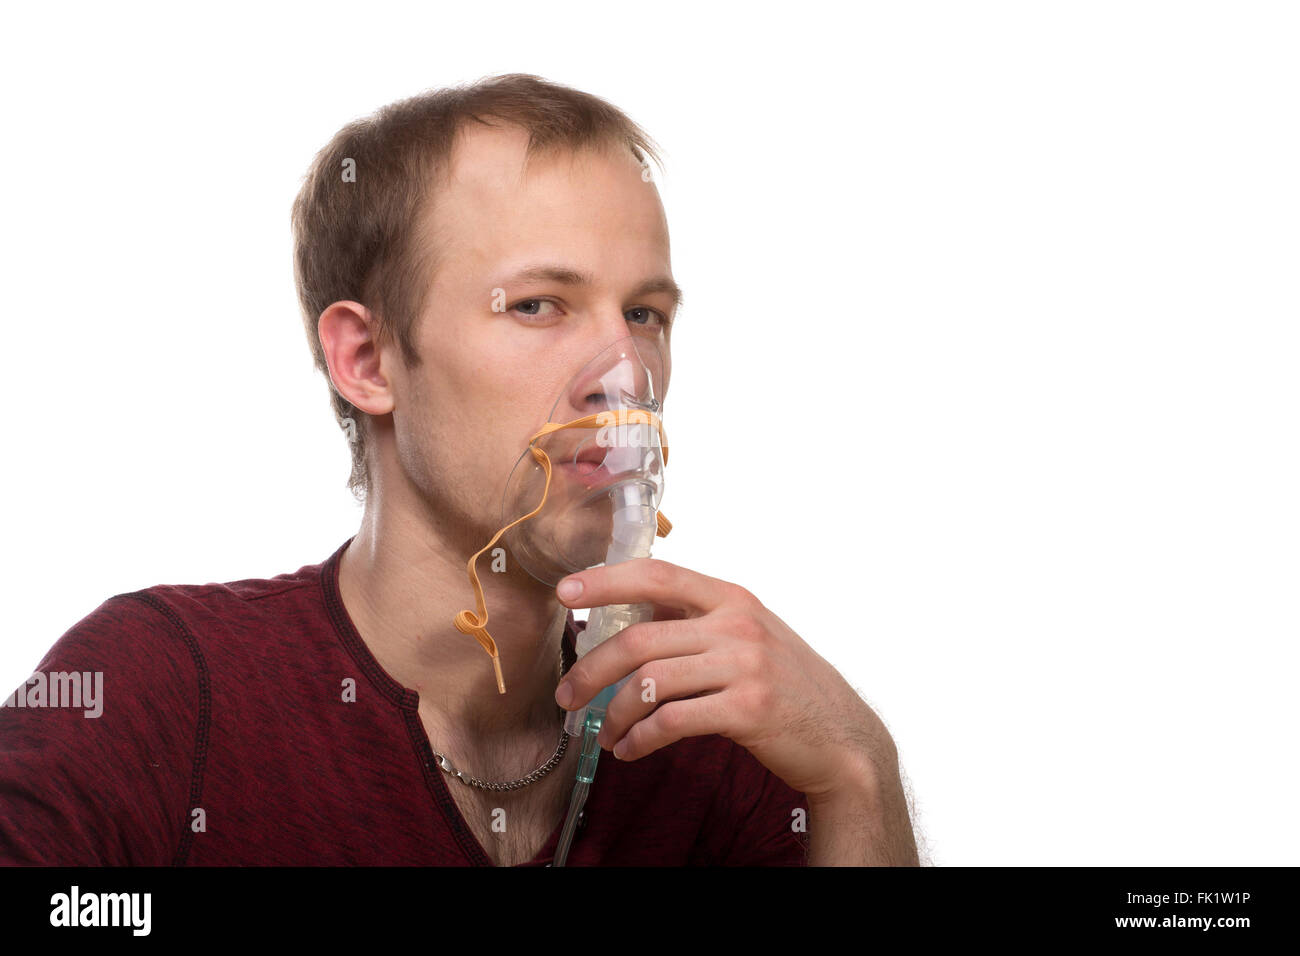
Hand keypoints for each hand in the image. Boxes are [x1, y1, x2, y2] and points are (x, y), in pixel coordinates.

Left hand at [553, 557, 901, 801]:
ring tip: (606, 733)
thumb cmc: (787, 684)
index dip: (606, 580)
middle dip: (591, 669)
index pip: (658, 574)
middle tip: (567, 695)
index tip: (566, 592)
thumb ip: (698, 622)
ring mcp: (745, 666)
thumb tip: (632, 619)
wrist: (843, 734)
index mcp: (732, 598)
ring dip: (614, 714)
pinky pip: (671, 721)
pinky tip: (631, 749)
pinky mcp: (747, 709)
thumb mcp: (748, 635)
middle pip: (639, 638)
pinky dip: (640, 739)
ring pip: (649, 683)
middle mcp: (737, 624)